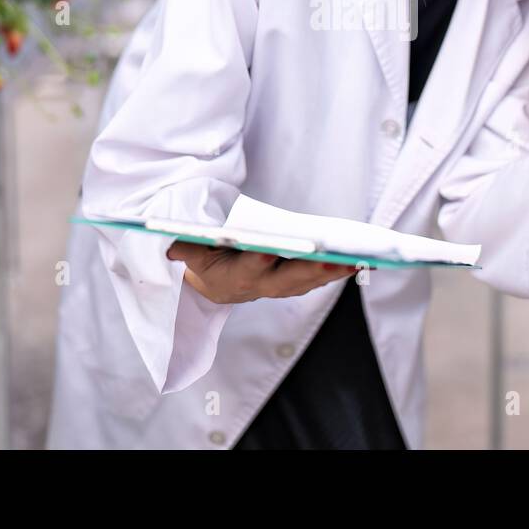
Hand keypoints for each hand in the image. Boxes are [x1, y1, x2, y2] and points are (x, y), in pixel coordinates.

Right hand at [165, 242, 357, 302]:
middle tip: (333, 257)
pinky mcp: (296, 284)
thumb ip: (184, 247)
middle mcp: (261, 287)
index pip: (250, 268)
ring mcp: (281, 288)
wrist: (213, 286)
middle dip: (311, 269)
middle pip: (289, 279)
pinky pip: (320, 279)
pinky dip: (339, 271)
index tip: (272, 251)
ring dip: (334, 271)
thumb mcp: (190, 254)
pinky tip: (361, 259)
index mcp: (235, 277)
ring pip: (310, 281)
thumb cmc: (204, 260)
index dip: (262, 260)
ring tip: (358, 256)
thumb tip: (166, 240)